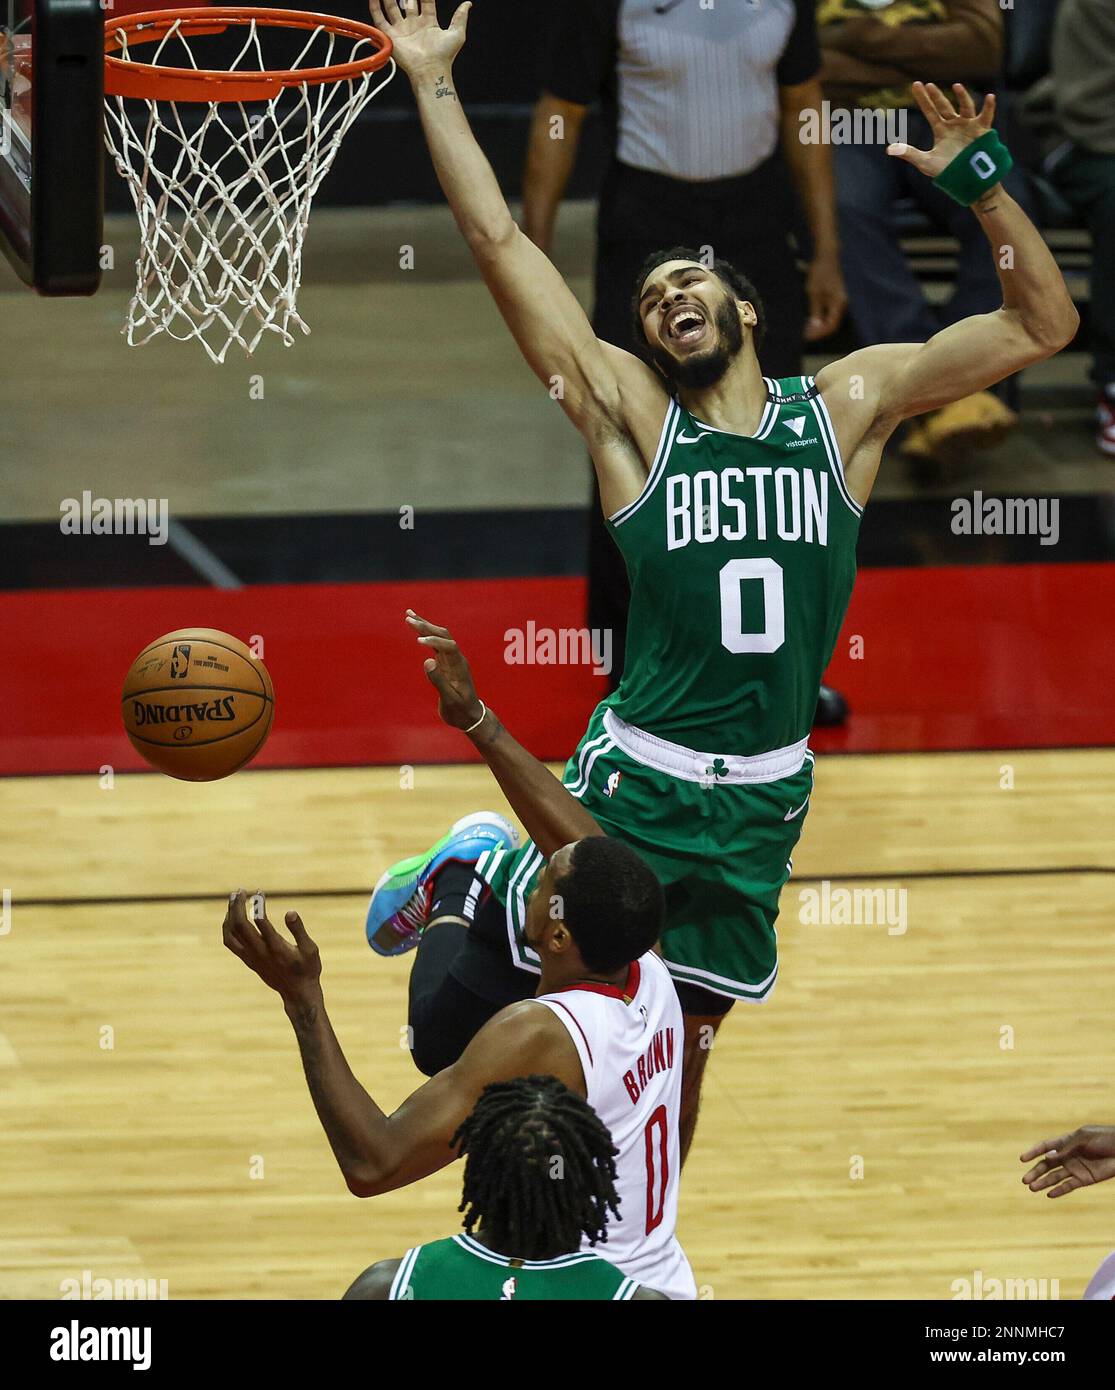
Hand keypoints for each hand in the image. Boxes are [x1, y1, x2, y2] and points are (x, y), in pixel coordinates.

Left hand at [223, 890, 321, 1005]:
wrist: (297, 993)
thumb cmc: (307, 969)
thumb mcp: (310, 949)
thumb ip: (299, 930)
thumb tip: (290, 911)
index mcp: (276, 947)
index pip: (260, 920)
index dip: (257, 903)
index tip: (259, 891)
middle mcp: (260, 952)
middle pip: (240, 925)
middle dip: (237, 906)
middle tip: (240, 890)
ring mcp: (251, 957)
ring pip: (231, 934)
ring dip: (230, 915)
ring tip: (234, 899)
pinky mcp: (248, 960)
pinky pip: (230, 942)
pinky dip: (228, 927)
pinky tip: (232, 917)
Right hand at [369, 0, 471, 78]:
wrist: (430, 70)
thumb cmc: (444, 56)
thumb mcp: (457, 34)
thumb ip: (460, 17)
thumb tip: (468, 3)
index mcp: (428, 22)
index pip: (425, 1)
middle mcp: (414, 24)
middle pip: (408, 2)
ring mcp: (402, 30)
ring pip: (392, 8)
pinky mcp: (391, 36)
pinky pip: (380, 19)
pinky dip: (375, 7)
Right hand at [405, 609, 484, 730]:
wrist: (469, 716)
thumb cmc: (460, 710)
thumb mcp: (450, 699)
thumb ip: (439, 681)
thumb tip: (427, 661)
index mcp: (459, 667)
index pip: (449, 646)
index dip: (434, 641)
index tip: (418, 641)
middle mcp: (456, 659)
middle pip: (443, 636)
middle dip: (426, 626)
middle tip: (409, 618)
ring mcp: (451, 659)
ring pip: (439, 637)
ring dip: (425, 626)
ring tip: (409, 615)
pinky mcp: (445, 663)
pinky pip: (435, 644)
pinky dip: (426, 635)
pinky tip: (417, 630)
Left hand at [804, 249, 846, 340]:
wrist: (828, 254)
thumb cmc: (820, 271)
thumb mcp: (814, 292)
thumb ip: (815, 311)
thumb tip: (815, 327)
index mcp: (839, 303)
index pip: (831, 326)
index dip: (819, 333)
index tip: (806, 336)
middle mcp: (843, 303)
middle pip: (832, 324)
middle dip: (818, 331)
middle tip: (805, 334)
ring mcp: (842, 300)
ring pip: (832, 319)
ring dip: (820, 325)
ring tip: (807, 327)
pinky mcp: (838, 296)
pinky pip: (831, 312)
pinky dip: (822, 317)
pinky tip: (812, 318)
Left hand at [887, 82, 995, 179]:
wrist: (966, 181)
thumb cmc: (947, 172)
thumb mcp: (925, 162)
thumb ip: (909, 153)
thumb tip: (888, 149)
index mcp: (941, 130)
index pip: (930, 111)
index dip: (923, 99)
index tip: (916, 85)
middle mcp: (954, 124)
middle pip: (944, 106)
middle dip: (936, 96)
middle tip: (928, 85)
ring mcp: (968, 125)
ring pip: (965, 107)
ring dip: (962, 96)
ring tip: (956, 86)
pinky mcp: (982, 130)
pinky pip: (986, 116)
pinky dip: (989, 107)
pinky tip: (990, 97)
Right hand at [1020, 1125, 1114, 1197]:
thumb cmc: (1104, 1138)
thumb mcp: (1084, 1138)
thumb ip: (1066, 1148)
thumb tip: (1048, 1157)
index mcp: (1066, 1141)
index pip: (1045, 1147)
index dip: (1033, 1152)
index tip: (1022, 1159)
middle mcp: (1068, 1156)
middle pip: (1047, 1164)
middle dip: (1035, 1172)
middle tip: (1024, 1180)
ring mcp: (1075, 1168)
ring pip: (1055, 1177)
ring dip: (1043, 1182)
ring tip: (1032, 1188)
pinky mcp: (1084, 1179)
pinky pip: (1069, 1186)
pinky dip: (1059, 1191)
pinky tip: (1049, 1194)